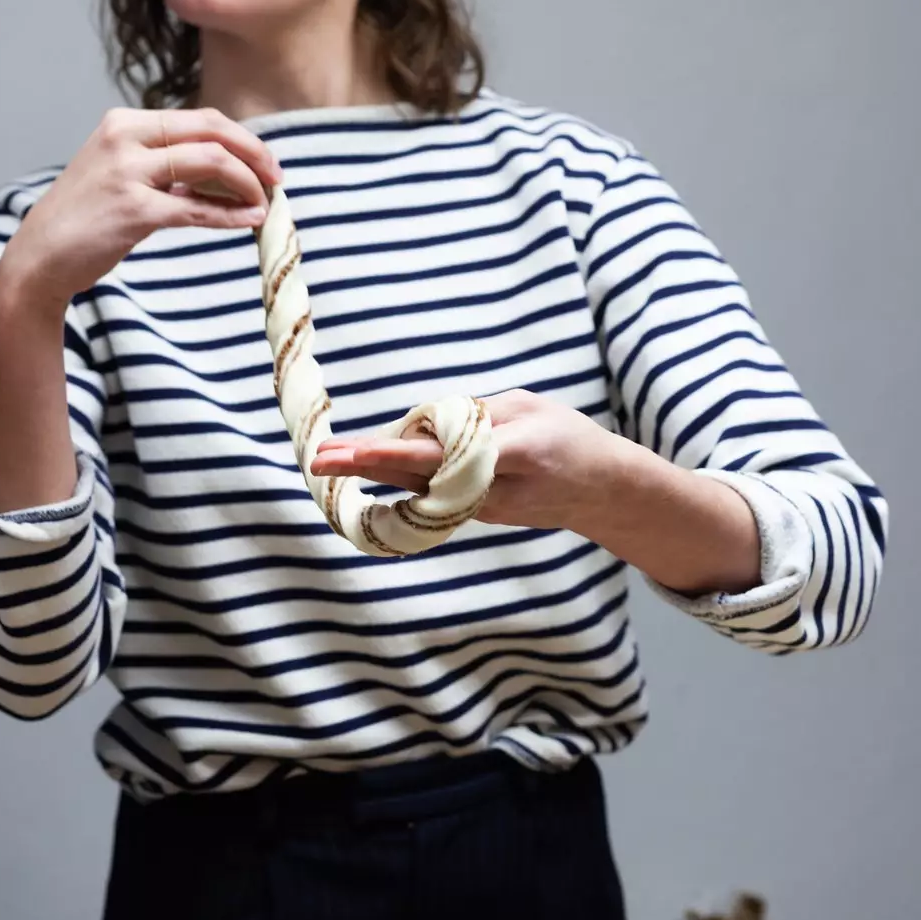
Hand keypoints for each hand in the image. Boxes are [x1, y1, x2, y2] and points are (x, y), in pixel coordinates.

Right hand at [0, 105, 281, 307]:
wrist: (40, 257)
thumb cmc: (85, 220)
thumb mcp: (120, 174)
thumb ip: (165, 166)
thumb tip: (224, 170)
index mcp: (124, 123)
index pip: (201, 118)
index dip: (242, 139)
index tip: (264, 163)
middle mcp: (125, 137)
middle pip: (212, 130)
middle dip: (253, 153)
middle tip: (277, 178)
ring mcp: (127, 172)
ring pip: (210, 163)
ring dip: (247, 184)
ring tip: (264, 204)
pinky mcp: (133, 210)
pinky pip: (196, 209)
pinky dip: (230, 215)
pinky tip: (248, 222)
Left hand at [310, 389, 627, 531]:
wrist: (601, 491)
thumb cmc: (569, 438)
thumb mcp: (530, 408)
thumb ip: (477, 415)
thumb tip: (425, 424)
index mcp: (512, 453)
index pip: (442, 453)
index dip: (394, 452)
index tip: (354, 451)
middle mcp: (489, 488)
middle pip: (416, 476)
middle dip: (366, 466)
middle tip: (319, 458)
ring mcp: (479, 507)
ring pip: (417, 485)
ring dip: (374, 471)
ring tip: (331, 459)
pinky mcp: (473, 511)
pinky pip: (429, 490)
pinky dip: (398, 476)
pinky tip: (366, 467)